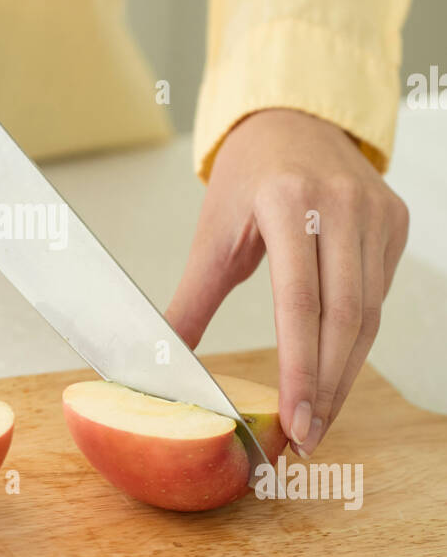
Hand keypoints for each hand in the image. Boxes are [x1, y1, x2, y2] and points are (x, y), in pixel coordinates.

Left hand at [165, 109, 408, 454]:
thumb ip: (191, 301)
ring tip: (317, 420)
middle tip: (305, 438)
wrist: (293, 118)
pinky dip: (355, 343)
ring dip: (343, 374)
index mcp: (289, 201)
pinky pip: (378, 297)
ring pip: (367, 314)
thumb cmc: (248, 175)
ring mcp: (376, 212)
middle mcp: (341, 204)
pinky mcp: (395, 223)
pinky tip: (335, 375)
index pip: (300, 301)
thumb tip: (161, 362)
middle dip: (325, 386)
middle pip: (343, 317)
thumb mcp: (213, 233)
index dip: (299, 369)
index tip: (293, 420)